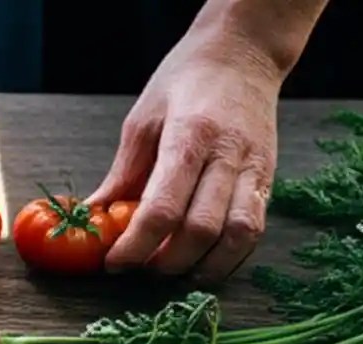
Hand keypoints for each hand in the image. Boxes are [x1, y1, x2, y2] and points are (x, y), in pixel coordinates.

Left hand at [88, 30, 283, 284]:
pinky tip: (204, 260)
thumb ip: (122, 174)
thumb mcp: (142, 119)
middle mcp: (228, 155)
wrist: (243, 52)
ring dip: (204, 267)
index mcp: (190, 135)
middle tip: (140, 269)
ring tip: (174, 272)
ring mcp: (255, 168)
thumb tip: (93, 217)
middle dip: (166, 262)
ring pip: (237, 236)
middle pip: (200, 230)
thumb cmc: (186, 81)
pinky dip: (229, 255)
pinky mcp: (270, 178)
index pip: (163, 208)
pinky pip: (255, 229)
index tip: (114, 262)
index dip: (136, 245)